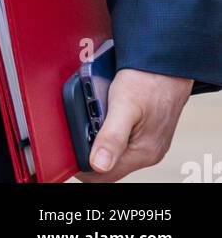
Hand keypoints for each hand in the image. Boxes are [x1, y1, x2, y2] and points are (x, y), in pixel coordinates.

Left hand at [75, 67, 192, 182]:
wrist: (168, 62)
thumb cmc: (149, 79)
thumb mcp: (124, 104)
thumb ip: (112, 136)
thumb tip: (98, 164)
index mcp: (143, 152)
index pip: (105, 175)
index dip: (83, 166)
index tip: (69, 152)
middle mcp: (148, 151)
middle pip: (109, 163)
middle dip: (91, 149)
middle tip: (79, 127)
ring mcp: (149, 141)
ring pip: (116, 149)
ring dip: (100, 138)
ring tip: (90, 117)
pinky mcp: (148, 130)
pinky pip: (123, 137)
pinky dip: (110, 128)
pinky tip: (105, 112)